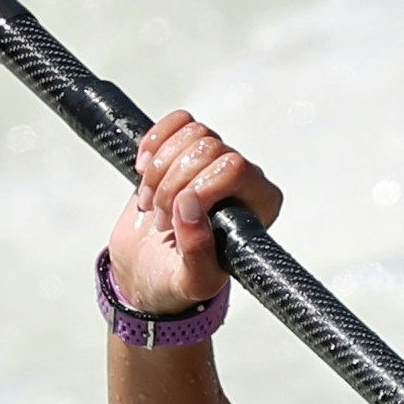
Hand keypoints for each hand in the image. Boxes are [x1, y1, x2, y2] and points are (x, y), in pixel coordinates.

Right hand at [108, 110, 282, 314]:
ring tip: (152, 205)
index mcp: (259, 205)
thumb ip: (198, 252)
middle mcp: (242, 178)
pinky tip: (144, 171)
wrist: (147, 271)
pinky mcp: (185, 149)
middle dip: (172, 184)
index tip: (176, 219)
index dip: (198, 187)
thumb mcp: (193, 281)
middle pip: (209, 147)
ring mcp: (212, 160)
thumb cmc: (178, 280)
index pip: (234, 167)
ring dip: (158, 170)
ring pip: (191, 132)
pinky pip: (178, 122)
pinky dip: (153, 143)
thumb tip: (189, 206)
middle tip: (161, 220)